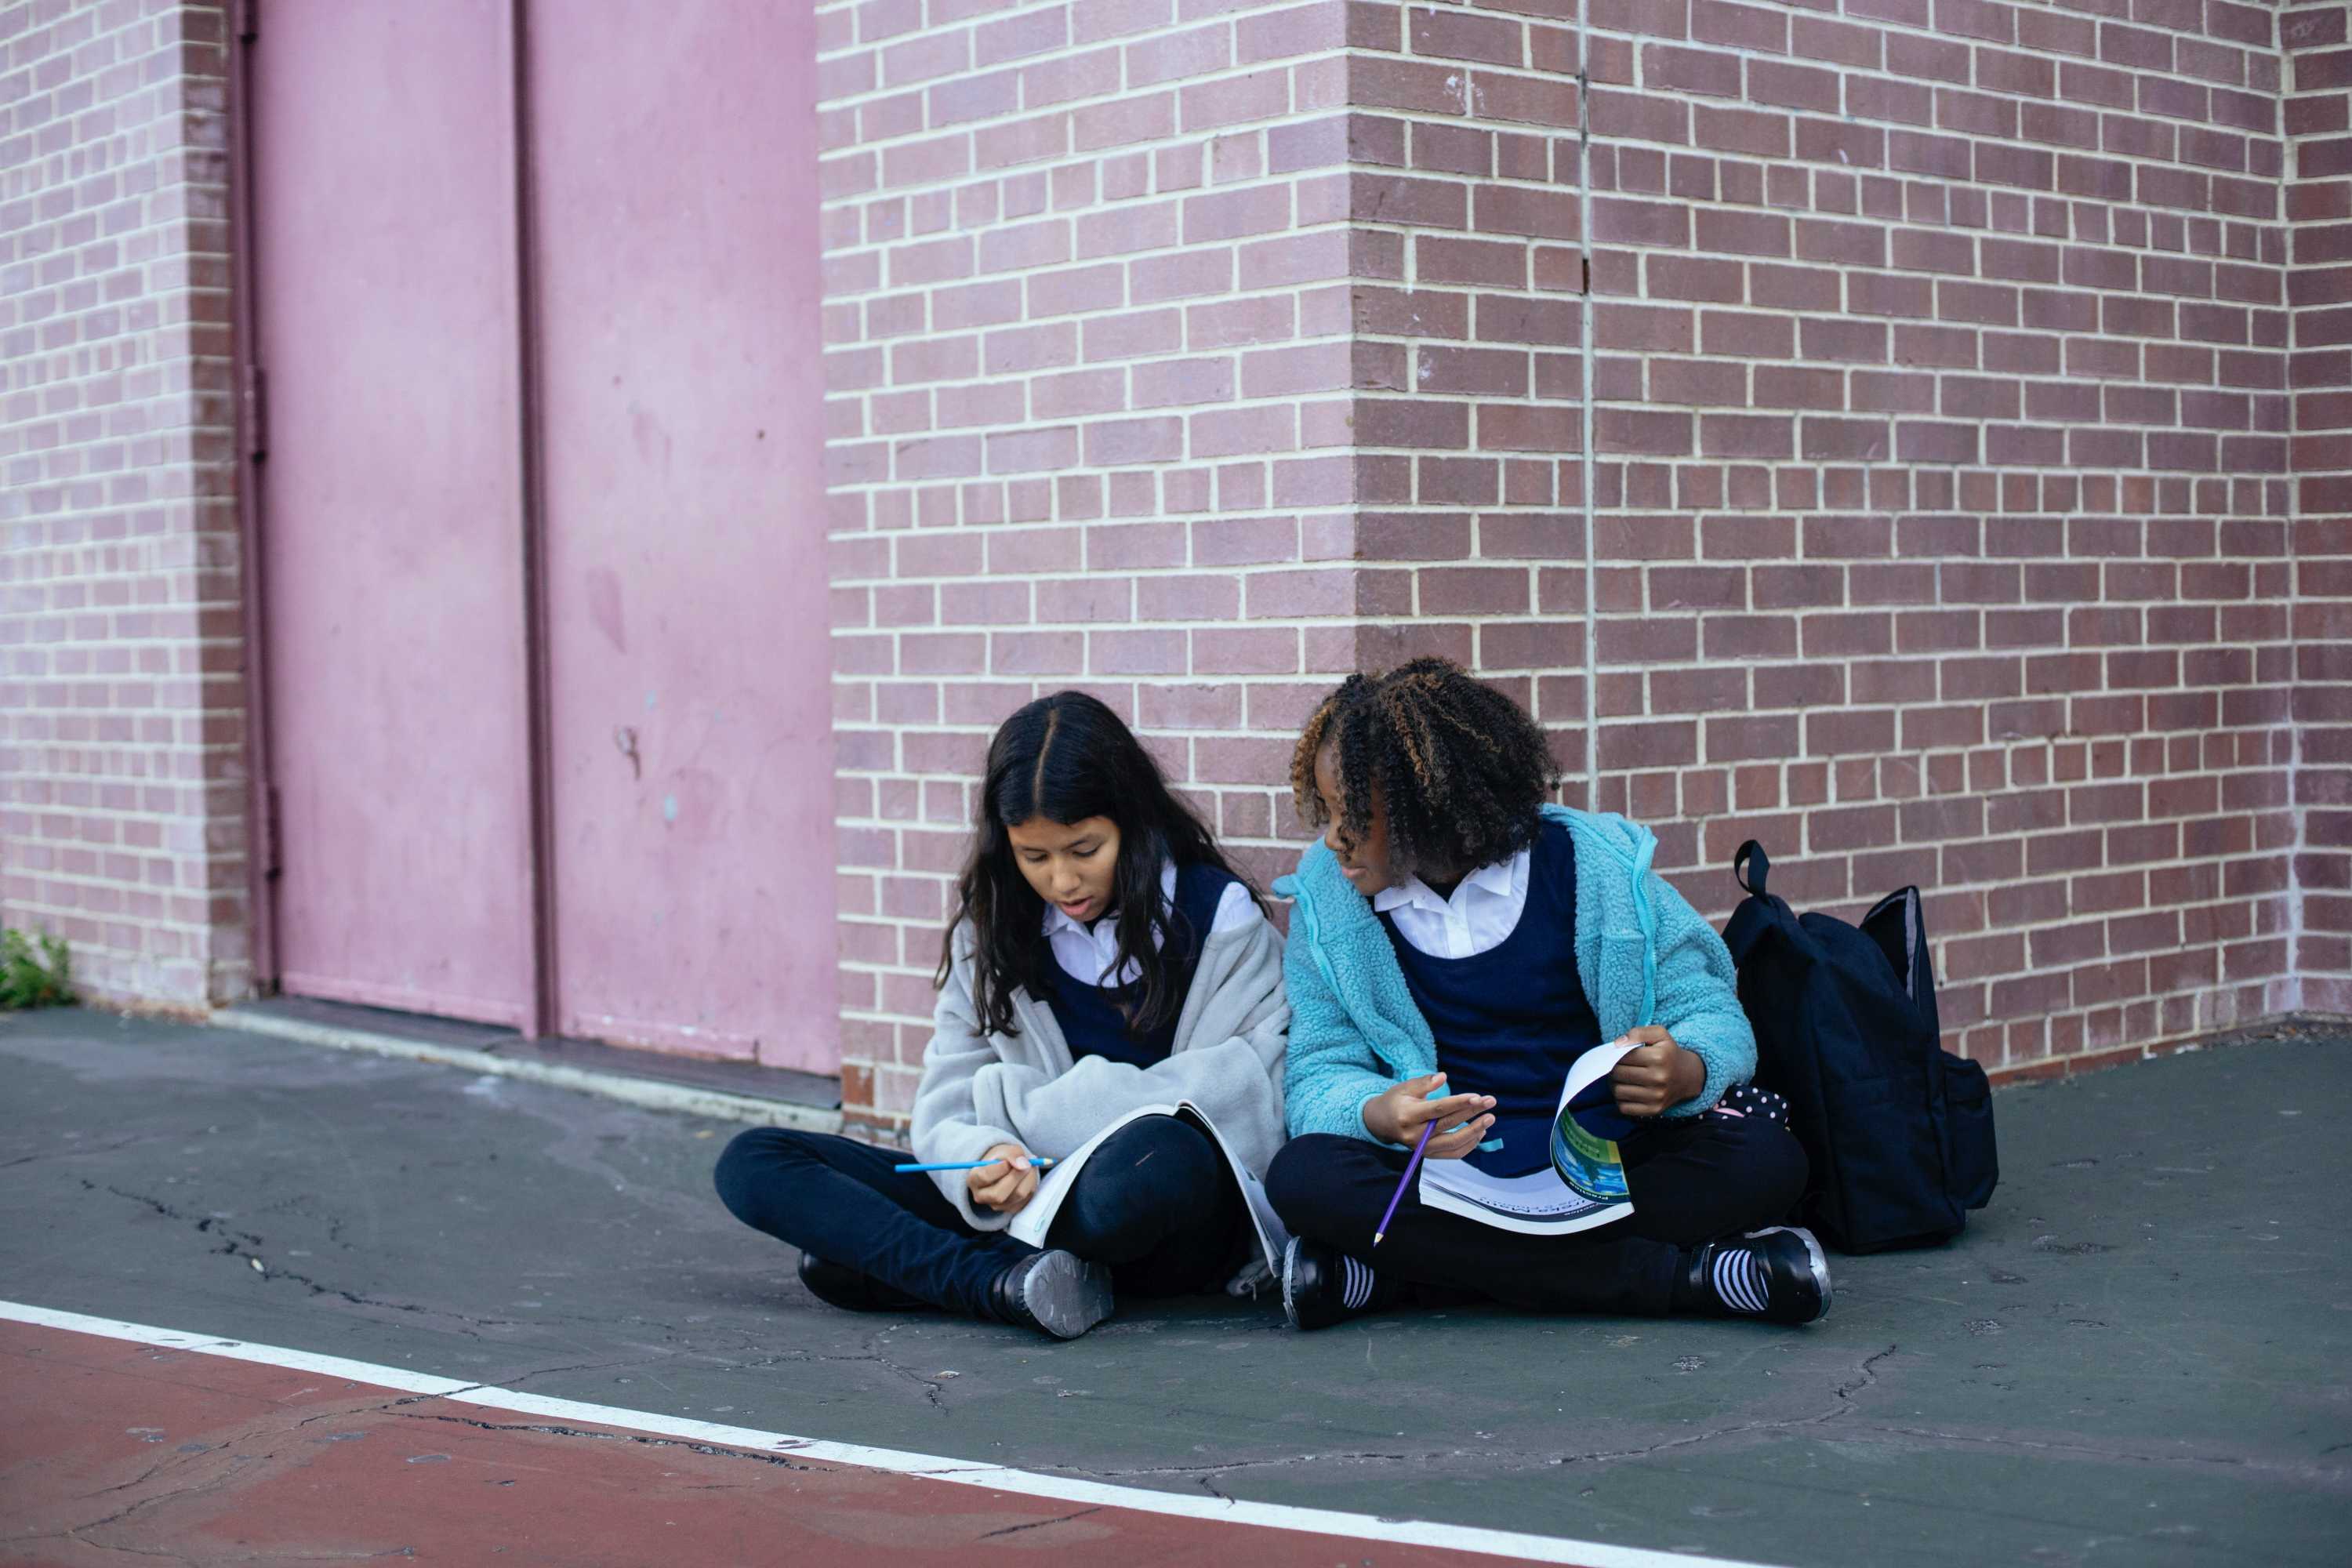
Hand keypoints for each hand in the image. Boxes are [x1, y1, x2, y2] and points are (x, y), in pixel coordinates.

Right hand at [966, 1143, 1039, 1213]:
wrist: (1005, 1168)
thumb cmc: (1001, 1158)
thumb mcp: (1005, 1150)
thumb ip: (1012, 1154)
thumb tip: (1023, 1165)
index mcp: (974, 1179)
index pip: (984, 1177)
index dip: (1000, 1168)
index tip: (1009, 1160)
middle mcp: (981, 1196)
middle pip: (999, 1194)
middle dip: (1016, 1176)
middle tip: (1027, 1163)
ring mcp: (996, 1205)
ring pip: (1017, 1195)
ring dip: (1028, 1178)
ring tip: (1030, 1166)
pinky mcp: (1011, 1208)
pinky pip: (1027, 1198)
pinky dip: (1032, 1184)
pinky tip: (1029, 1175)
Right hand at [1361, 1072, 1494, 1159]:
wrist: (1380, 1124)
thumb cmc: (1395, 1101)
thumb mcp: (1404, 1087)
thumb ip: (1424, 1083)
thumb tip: (1443, 1077)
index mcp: (1408, 1115)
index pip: (1439, 1109)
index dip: (1460, 1103)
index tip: (1478, 1096)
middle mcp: (1414, 1134)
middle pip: (1449, 1124)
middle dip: (1472, 1112)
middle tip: (1490, 1101)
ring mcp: (1421, 1147)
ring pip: (1453, 1143)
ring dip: (1474, 1131)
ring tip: (1489, 1118)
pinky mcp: (1428, 1155)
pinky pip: (1452, 1153)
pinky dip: (1469, 1145)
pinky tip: (1480, 1132)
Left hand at [1611, 1027, 1705, 1117]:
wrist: (1688, 1076)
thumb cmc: (1668, 1053)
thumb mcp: (1659, 1034)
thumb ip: (1638, 1032)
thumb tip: (1617, 1044)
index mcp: (1659, 1057)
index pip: (1623, 1057)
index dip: (1616, 1055)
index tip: (1620, 1055)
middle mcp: (1659, 1078)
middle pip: (1618, 1073)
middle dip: (1614, 1069)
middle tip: (1618, 1067)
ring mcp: (1656, 1096)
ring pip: (1618, 1091)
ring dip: (1615, 1084)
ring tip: (1622, 1078)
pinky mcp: (1653, 1110)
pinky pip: (1624, 1108)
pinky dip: (1621, 1100)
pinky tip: (1628, 1091)